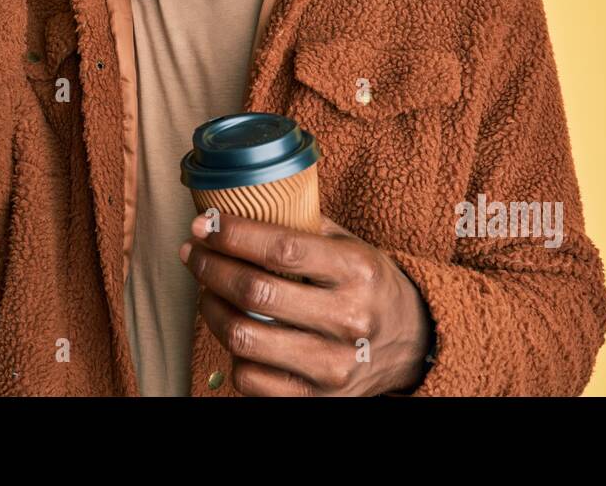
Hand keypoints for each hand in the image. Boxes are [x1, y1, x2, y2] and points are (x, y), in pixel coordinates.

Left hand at [179, 211, 434, 395]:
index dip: (233, 234)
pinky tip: (236, 329)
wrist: (411, 344)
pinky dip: (232, 353)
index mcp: (358, 271)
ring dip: (211, 308)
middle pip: (256, 292)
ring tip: (207, 289)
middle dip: (211, 267)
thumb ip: (303, 227)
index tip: (204, 223)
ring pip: (245, 338)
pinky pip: (250, 380)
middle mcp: (349, 320)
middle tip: (194, 251)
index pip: (281, 249)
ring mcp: (334, 366)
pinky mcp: (317, 399)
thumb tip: (236, 206)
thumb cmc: (368, 285)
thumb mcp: (351, 246)